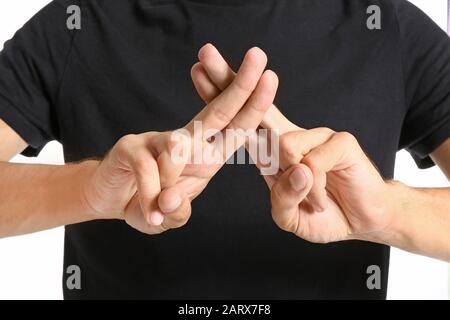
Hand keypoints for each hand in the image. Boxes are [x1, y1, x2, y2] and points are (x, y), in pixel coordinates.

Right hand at [83, 46, 278, 234]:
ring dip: (172, 175)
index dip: (253, 106)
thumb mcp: (171, 213)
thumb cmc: (150, 203)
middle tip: (258, 55)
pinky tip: (150, 212)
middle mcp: (186, 141)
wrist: (110, 199)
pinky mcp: (130, 147)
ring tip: (163, 202)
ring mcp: (157, 139)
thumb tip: (170, 200)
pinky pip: (147, 169)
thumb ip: (179, 211)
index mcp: (206, 155)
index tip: (270, 78)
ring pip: (178, 145)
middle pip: (217, 112)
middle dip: (240, 86)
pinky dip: (149, 195)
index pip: (234, 129)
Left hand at [191, 44, 393, 243]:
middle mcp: (290, 136)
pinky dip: (316, 191)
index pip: (241, 119)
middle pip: (255, 102)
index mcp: (270, 152)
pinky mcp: (340, 141)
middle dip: (230, 78)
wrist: (361, 221)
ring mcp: (316, 135)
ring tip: (314, 202)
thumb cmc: (322, 215)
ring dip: (295, 185)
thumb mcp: (290, 215)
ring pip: (284, 146)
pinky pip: (314, 163)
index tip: (197, 71)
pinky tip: (325, 199)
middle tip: (206, 53)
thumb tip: (299, 167)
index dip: (219, 98)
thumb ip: (283, 198)